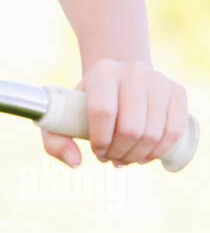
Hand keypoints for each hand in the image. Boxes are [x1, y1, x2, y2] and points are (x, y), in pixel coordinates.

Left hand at [41, 58, 189, 168]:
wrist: (119, 81)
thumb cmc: (86, 104)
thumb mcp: (63, 117)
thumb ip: (54, 141)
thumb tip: (75, 162)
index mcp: (102, 72)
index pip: (103, 111)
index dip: (100, 140)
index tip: (97, 151)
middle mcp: (133, 71)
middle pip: (130, 127)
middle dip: (119, 152)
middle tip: (112, 157)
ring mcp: (158, 80)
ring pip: (152, 133)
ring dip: (138, 156)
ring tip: (126, 157)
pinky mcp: (177, 91)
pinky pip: (174, 131)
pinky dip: (159, 151)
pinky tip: (146, 154)